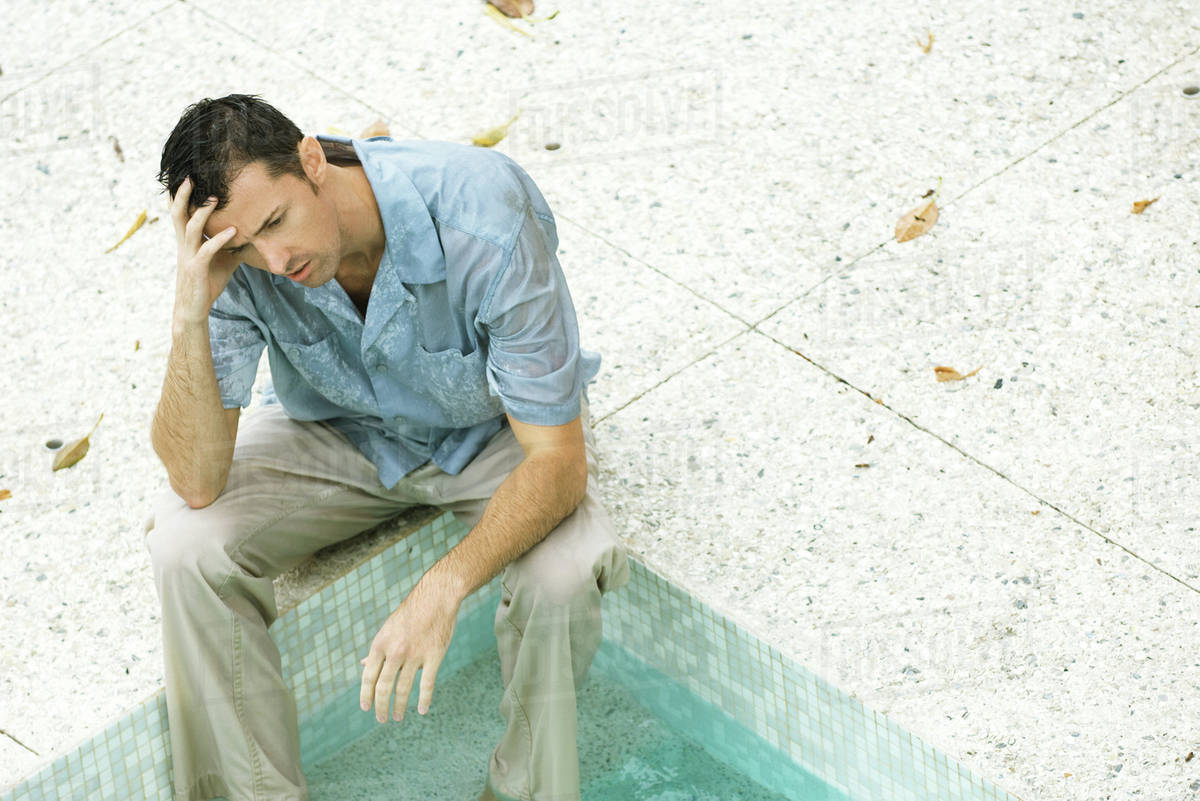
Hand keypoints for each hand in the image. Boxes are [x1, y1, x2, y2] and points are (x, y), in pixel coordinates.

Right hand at [170, 176, 239, 326]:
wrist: (194, 309)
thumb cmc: (207, 282)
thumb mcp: (223, 259)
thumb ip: (232, 243)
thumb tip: (253, 231)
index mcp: (187, 240)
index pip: (180, 212)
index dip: (180, 194)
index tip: (186, 174)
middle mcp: (184, 245)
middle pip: (177, 213)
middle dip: (183, 194)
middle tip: (191, 175)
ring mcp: (188, 256)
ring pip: (190, 228)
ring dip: (203, 212)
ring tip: (216, 198)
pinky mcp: (196, 269)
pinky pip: (207, 250)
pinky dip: (220, 239)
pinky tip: (234, 231)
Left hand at [359, 577, 461, 722]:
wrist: (436, 598)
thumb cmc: (411, 613)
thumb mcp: (388, 629)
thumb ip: (377, 650)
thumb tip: (363, 665)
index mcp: (381, 643)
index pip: (368, 676)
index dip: (366, 694)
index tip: (365, 708)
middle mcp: (395, 651)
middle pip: (384, 687)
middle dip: (381, 706)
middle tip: (381, 719)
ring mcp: (415, 655)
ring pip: (403, 689)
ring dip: (399, 707)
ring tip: (397, 717)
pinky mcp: (434, 656)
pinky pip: (427, 684)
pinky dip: (424, 700)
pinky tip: (422, 710)